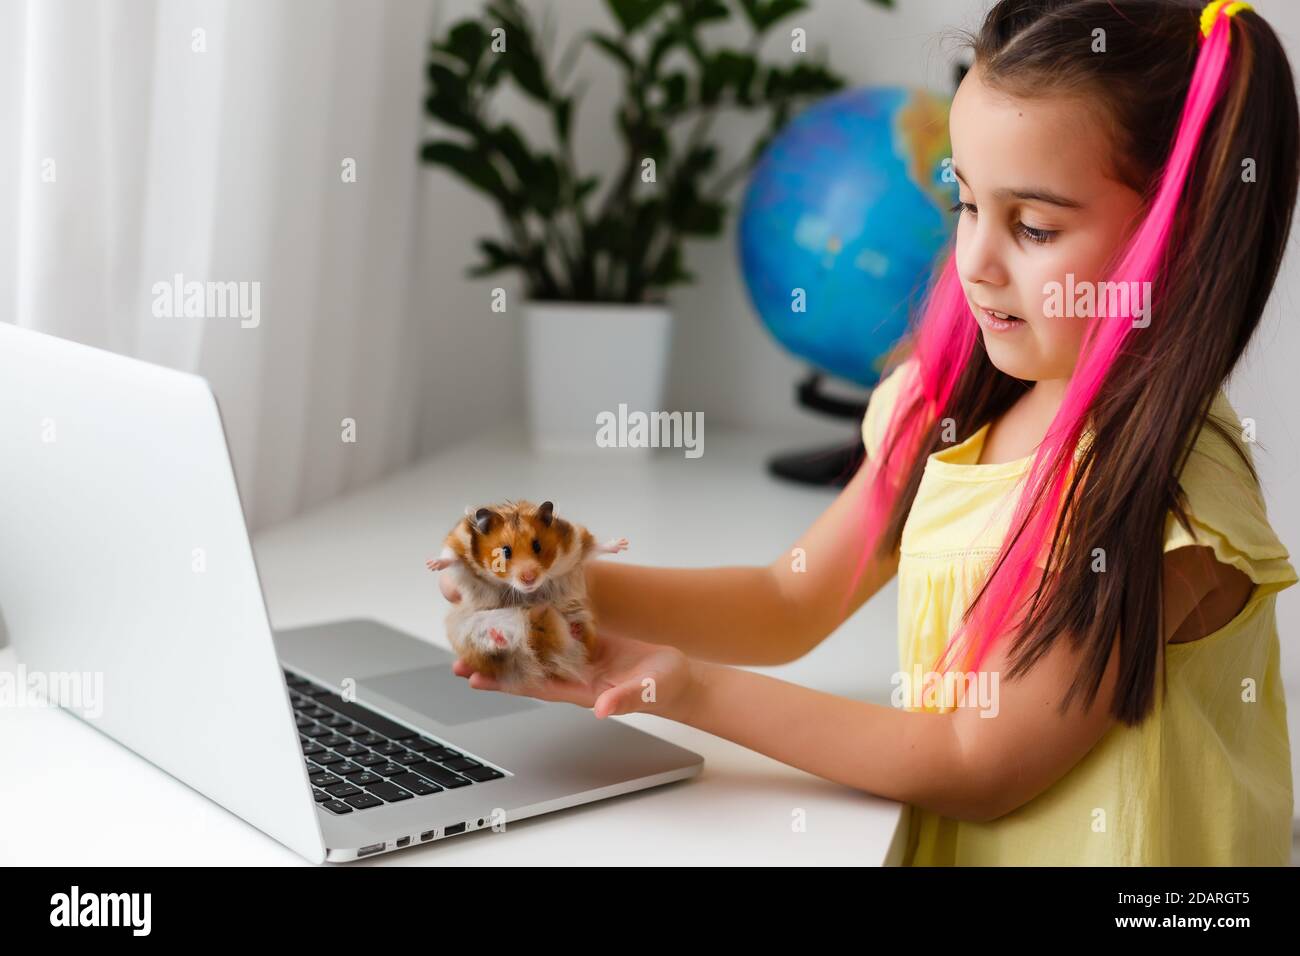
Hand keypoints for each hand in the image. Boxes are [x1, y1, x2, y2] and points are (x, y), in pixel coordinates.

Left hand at [451, 630, 696, 721]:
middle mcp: (574, 674)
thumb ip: (624, 699)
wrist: (680, 679)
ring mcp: (581, 658)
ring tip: (479, 636)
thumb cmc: (666, 686)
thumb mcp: (648, 690)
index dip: (503, 684)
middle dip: (495, 665)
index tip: (473, 679)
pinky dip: (537, 627)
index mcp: (581, 688)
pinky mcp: (592, 642)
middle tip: (458, 659)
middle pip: (526, 670)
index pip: (534, 686)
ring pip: (537, 651)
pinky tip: (520, 616)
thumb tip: (602, 708)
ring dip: (510, 644)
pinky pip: (558, 634)